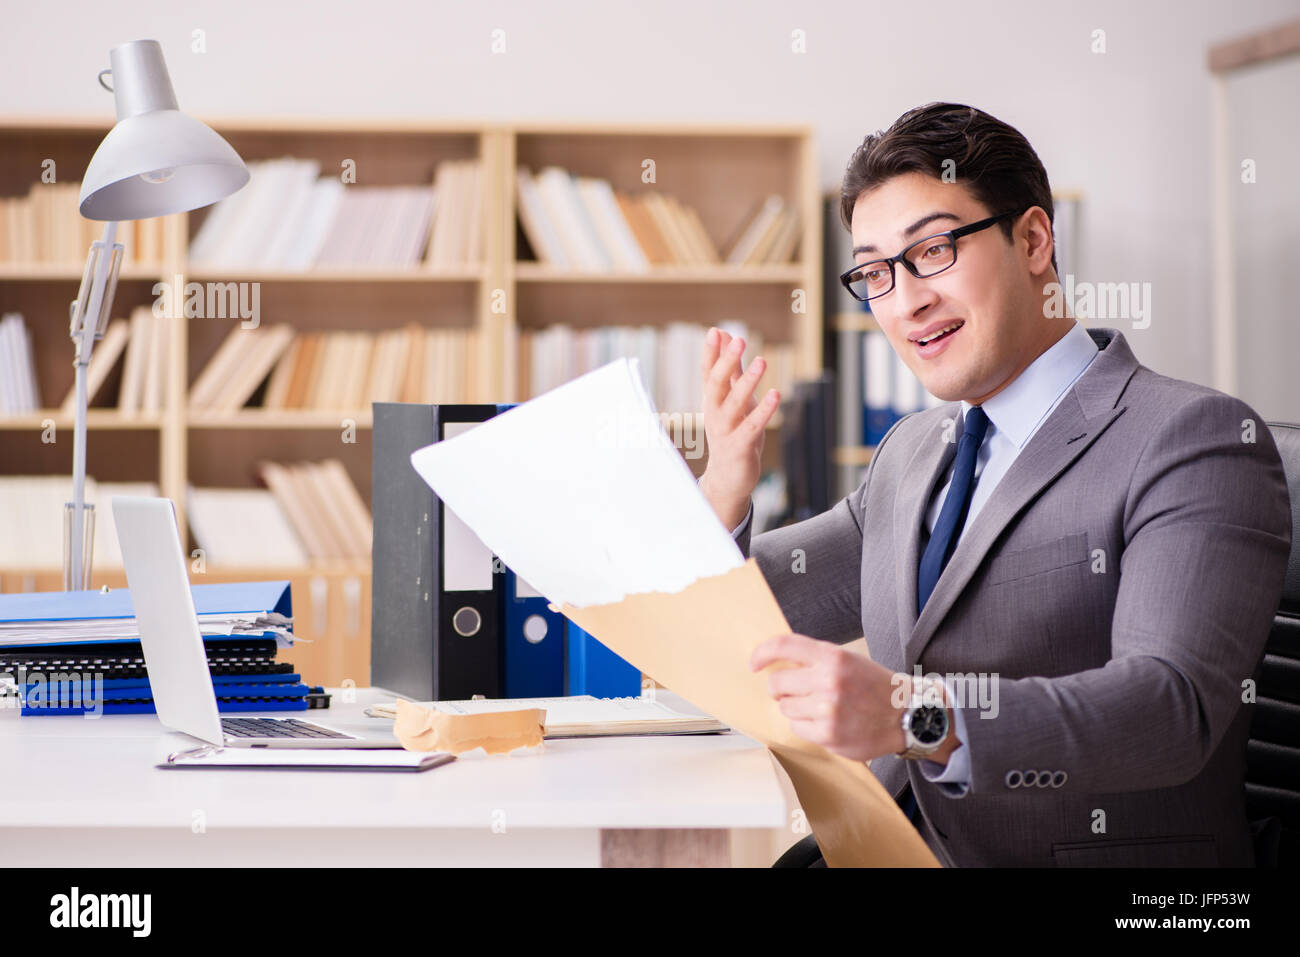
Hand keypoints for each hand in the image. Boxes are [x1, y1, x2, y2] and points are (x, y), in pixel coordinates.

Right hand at [699, 327, 779, 527]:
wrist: (728, 477)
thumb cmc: (732, 433)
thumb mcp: (731, 399)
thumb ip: (730, 370)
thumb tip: (725, 337)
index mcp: (711, 401)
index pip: (708, 373)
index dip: (710, 353)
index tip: (715, 331)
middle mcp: (714, 414)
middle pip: (716, 385)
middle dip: (726, 362)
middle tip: (738, 340)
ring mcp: (726, 431)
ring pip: (733, 404)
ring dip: (747, 382)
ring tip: (762, 361)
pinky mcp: (740, 446)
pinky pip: (752, 426)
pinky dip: (763, 411)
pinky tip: (776, 395)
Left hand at [749, 633, 911, 762]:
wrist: (908, 714)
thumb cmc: (876, 686)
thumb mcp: (848, 660)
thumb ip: (814, 659)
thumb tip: (775, 662)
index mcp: (833, 657)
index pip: (783, 647)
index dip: (762, 654)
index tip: (754, 663)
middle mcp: (829, 682)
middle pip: (776, 684)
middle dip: (780, 688)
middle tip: (793, 691)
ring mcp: (827, 711)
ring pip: (785, 708)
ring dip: (795, 707)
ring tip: (819, 706)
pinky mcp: (828, 735)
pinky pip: (797, 728)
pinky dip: (806, 725)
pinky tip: (826, 721)